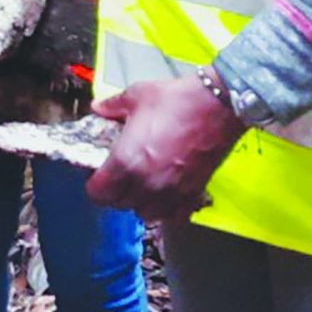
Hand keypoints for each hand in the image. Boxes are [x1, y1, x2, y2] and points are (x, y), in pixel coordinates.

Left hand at [84, 73, 246, 224]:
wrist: (218, 106)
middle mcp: (146, 184)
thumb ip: (112, 106)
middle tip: (117, 177)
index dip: (94, 185)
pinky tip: (164, 193)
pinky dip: (165, 209)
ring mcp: (171, 192)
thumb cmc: (175, 100)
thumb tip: (98, 108)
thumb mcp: (136, 96)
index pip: (98, 192)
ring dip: (138, 203)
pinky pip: (173, 216)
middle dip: (114, 193)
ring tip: (140, 186)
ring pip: (145, 214)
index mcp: (126, 161)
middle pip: (119, 204)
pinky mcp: (192, 194)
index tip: (97, 175)